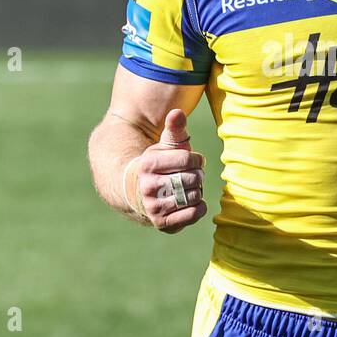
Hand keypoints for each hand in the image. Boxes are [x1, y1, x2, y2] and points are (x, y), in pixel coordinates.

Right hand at [132, 110, 207, 233]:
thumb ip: (174, 129)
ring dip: (198, 191)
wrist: (138, 192)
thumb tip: (177, 112)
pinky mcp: (162, 223)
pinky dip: (199, 207)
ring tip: (189, 188)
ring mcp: (154, 207)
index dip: (197, 160)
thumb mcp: (164, 145)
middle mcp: (148, 187)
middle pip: (192, 179)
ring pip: (193, 197)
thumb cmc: (159, 165)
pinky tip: (193, 201)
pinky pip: (192, 214)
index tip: (194, 161)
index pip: (188, 160)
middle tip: (192, 176)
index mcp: (148, 164)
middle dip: (198, 176)